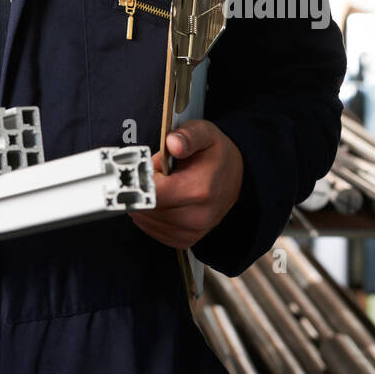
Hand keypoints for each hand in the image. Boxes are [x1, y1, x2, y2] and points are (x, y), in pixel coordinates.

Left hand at [129, 120, 243, 249]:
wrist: (234, 176)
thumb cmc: (215, 154)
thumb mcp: (204, 134)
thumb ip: (187, 137)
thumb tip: (173, 143)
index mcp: (199, 189)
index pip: (151, 194)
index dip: (140, 179)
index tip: (143, 168)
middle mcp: (196, 216)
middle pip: (146, 208)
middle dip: (143, 188)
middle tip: (156, 173)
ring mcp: (191, 231)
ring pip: (146, 221)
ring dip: (146, 202)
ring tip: (162, 185)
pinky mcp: (185, 239)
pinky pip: (153, 231)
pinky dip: (150, 215)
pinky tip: (160, 199)